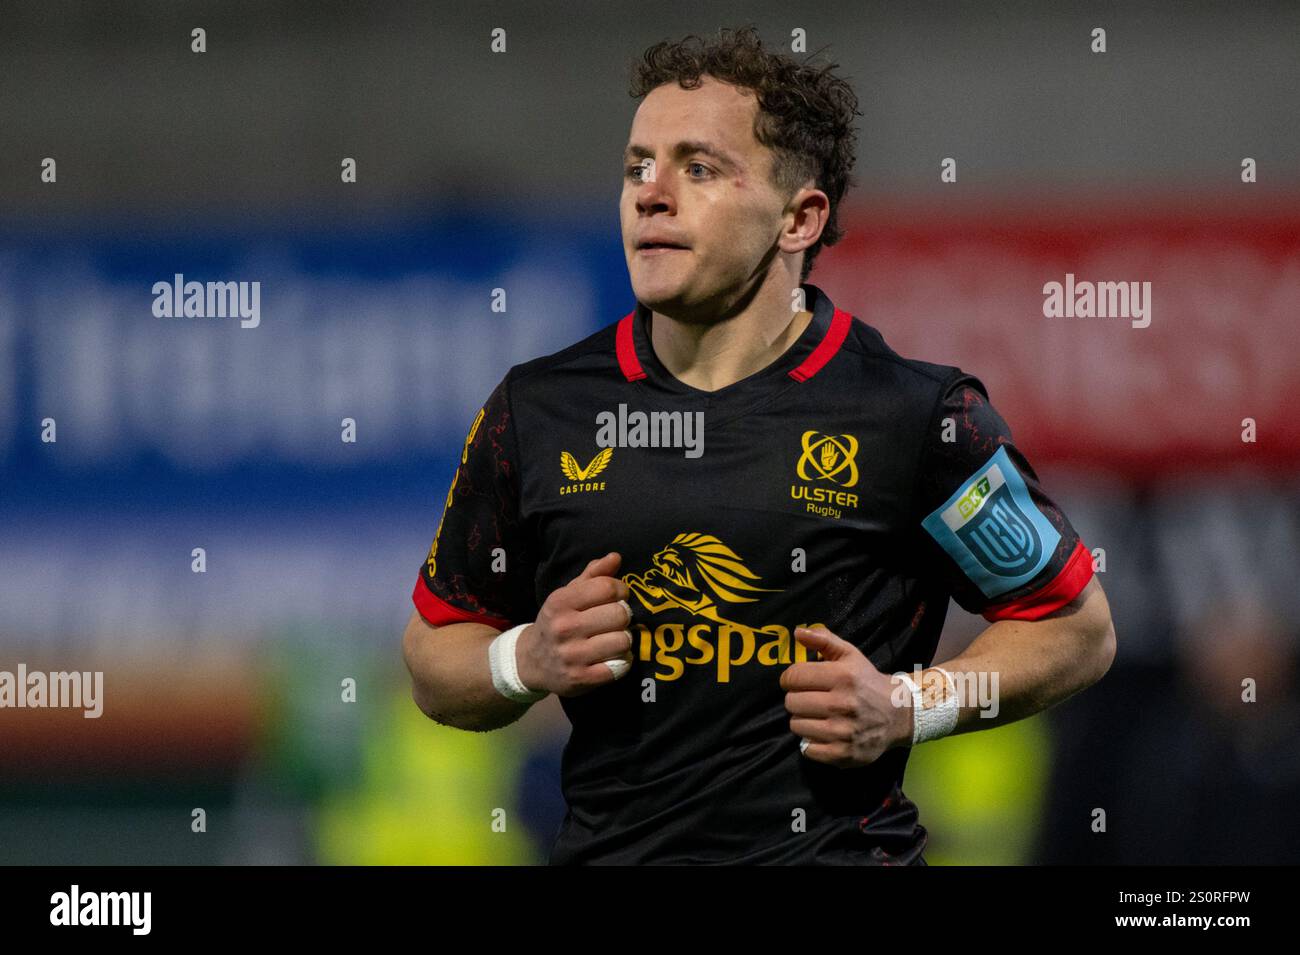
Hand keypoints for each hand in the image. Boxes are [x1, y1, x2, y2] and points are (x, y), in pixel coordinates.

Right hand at [516, 552, 634, 696]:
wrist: (531, 661)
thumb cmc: (558, 621)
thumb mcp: (568, 595)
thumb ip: (593, 575)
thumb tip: (616, 557)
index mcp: (560, 602)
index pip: (607, 587)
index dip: (620, 590)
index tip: (616, 597)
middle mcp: (564, 628)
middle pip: (620, 614)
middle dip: (622, 616)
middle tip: (614, 621)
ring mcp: (572, 655)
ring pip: (623, 640)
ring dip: (624, 640)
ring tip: (613, 639)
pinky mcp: (582, 679)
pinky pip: (620, 666)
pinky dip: (622, 661)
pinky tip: (612, 658)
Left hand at [780, 626, 912, 766]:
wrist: (899, 714)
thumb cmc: (867, 682)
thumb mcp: (850, 655)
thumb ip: (823, 640)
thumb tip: (797, 632)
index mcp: (843, 677)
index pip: (793, 677)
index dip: (791, 678)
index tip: (800, 681)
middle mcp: (842, 704)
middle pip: (791, 702)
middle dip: (797, 699)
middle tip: (811, 699)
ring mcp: (843, 732)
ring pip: (796, 726)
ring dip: (803, 720)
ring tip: (818, 716)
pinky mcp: (843, 754)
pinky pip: (807, 749)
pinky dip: (811, 742)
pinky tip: (824, 733)